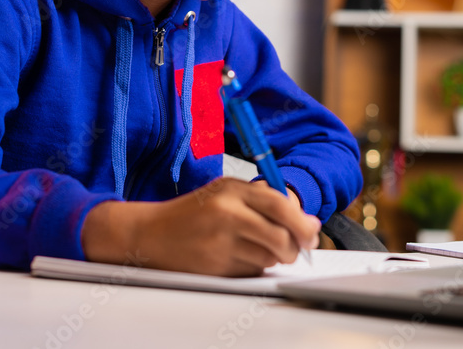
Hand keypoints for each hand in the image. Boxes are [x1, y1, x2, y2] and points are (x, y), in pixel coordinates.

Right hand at [81, 177, 320, 276]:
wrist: (150, 233)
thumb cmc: (193, 212)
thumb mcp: (225, 191)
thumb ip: (263, 199)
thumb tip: (304, 220)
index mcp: (232, 190)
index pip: (280, 205)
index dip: (303, 222)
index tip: (311, 232)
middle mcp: (227, 214)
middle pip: (281, 238)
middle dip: (294, 248)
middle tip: (294, 249)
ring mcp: (220, 243)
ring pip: (269, 258)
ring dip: (271, 258)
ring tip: (252, 247)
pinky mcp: (215, 267)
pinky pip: (251, 272)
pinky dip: (252, 268)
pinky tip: (236, 257)